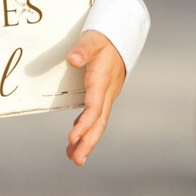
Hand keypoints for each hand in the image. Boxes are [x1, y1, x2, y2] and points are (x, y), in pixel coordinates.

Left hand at [65, 30, 125, 166]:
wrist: (122, 35)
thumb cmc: (105, 37)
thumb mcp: (93, 39)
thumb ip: (83, 49)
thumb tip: (73, 59)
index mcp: (102, 82)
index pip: (94, 108)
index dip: (84, 125)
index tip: (72, 138)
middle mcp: (106, 93)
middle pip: (99, 122)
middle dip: (88, 142)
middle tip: (77, 161)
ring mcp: (106, 95)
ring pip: (98, 123)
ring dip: (87, 141)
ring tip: (74, 158)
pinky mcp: (103, 95)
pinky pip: (95, 116)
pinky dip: (86, 129)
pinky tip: (76, 140)